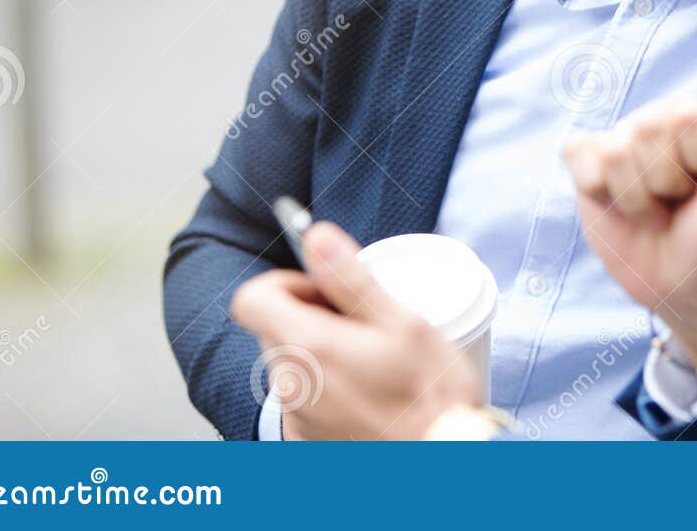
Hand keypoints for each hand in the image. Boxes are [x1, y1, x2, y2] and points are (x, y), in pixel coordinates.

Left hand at [230, 221, 481, 439]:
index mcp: (310, 347)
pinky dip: (327, 384)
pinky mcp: (307, 440)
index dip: (288, 283)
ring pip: (291, 362)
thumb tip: (316, 237)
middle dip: (311, 314)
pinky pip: (304, 397)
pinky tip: (369, 391)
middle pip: (273, 328)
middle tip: (364, 322)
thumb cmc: (432, 396)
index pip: (252, 298)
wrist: (444, 460)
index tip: (326, 290)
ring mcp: (297, 417)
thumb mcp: (403, 323)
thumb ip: (351, 279)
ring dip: (322, 350)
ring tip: (373, 359)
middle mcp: (292, 385)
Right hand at [563, 79, 696, 382]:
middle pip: (643, 133)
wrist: (680, 286)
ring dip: (635, 198)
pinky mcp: (588, 163)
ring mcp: (622, 140)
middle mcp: (660, 119)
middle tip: (679, 204)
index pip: (684, 117)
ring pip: (612, 152)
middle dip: (663, 184)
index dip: (694, 163)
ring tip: (654, 211)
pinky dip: (598, 190)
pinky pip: (576, 153)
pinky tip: (619, 206)